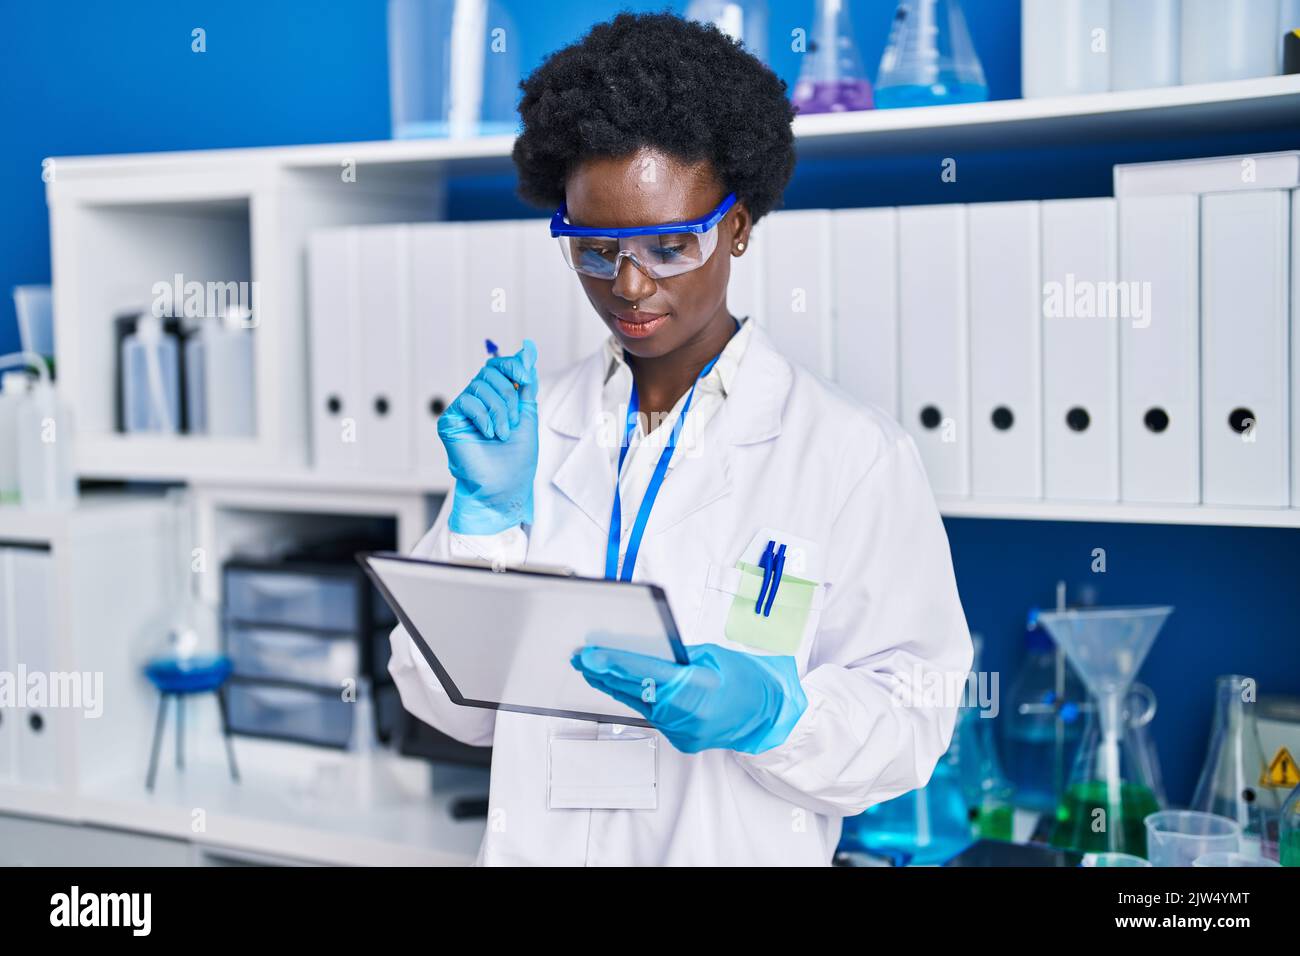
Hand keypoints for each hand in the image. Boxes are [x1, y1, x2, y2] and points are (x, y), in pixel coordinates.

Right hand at [438, 340, 538, 533]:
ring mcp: (462, 409)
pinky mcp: (449, 420)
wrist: (504, 486)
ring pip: (480, 386)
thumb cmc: (516, 457)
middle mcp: (477, 399)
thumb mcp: (527, 413)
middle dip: (509, 395)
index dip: (514, 365)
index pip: (500, 366)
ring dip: (499, 410)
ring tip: (502, 434)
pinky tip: (488, 434)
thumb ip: (525, 382)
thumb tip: (528, 348)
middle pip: (490, 372)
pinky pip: (467, 401)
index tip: (526, 377)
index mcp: (496, 397)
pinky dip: (483, 416)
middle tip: (513, 422)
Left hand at [571, 643, 806, 754]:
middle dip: (606, 673)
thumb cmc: (745, 678)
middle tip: (581, 658)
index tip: (590, 655)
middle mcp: (688, 716)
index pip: (648, 674)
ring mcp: (683, 732)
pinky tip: (618, 685)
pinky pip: (651, 715)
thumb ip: (677, 656)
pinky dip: (635, 698)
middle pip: (637, 691)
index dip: (616, 664)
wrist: (769, 714)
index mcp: (699, 689)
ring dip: (614, 686)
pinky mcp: (680, 740)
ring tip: (592, 668)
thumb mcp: (712, 655)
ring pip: (639, 704)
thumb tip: (641, 649)